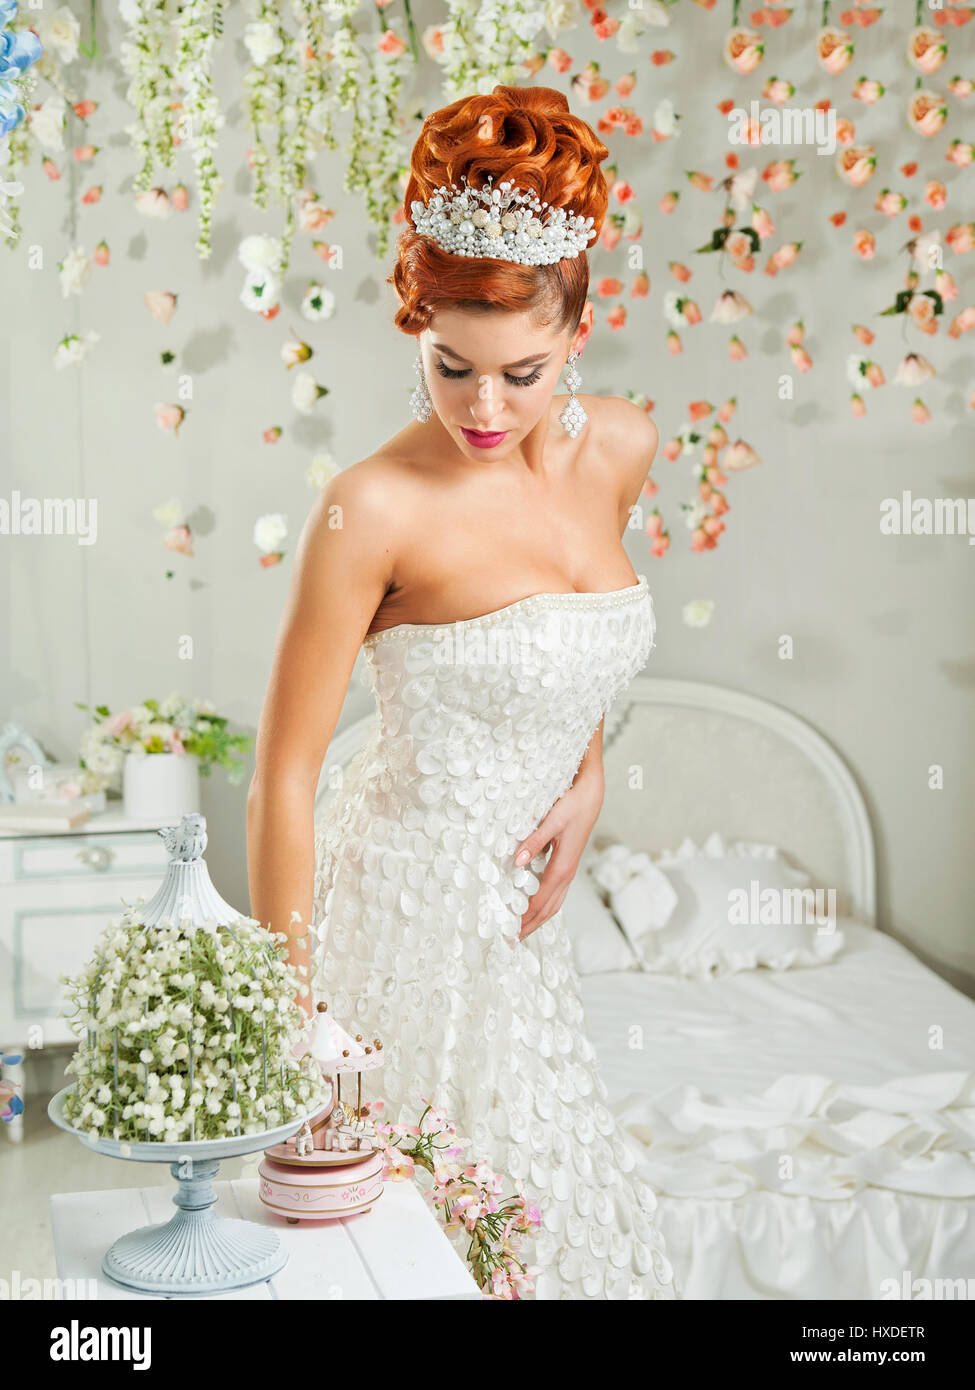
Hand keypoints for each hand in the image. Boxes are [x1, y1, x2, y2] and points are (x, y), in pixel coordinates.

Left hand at [513, 770, 603, 940]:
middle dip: (530, 926)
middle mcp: (567, 874)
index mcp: (563, 867)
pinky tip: (534, 906)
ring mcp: (569, 870)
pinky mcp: (568, 864)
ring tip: (521, 930)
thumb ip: (534, 841)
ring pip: (554, 904)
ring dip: (538, 919)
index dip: (525, 919)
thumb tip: (517, 862)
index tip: (510, 933)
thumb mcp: (552, 820)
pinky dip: (544, 906)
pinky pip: (556, 894)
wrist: (592, 794)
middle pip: (548, 909)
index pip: (540, 902)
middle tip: (511, 941)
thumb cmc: (573, 804)